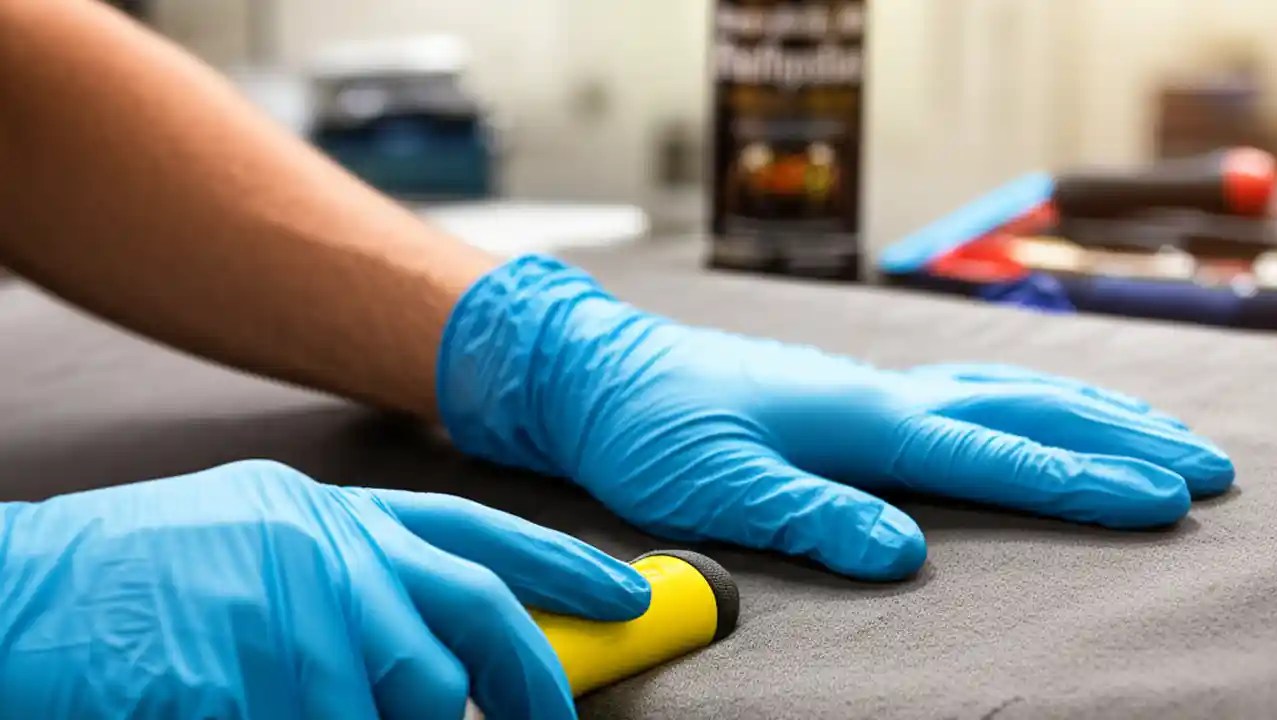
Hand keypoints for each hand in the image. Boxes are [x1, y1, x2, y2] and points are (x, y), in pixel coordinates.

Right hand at [0, 460, 649, 719]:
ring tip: (319, 702)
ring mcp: (285, 604)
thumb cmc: (149, 578)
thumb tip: (451, 656)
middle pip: (472, 618)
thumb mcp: (269, 545)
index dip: (562, 566)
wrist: (20, 596)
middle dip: (526, 680)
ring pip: (406, 695)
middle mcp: (326, 546)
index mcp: (337, 515)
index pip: (478, 533)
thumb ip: (364, 583)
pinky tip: (254, 707)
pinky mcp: (241, 668)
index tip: (628, 599)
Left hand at [439, 256, 1233, 579]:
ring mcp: (865, 388)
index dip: (1082, 484)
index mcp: (863, 421)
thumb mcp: (716, 487)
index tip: (1167, 503)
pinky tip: (1029, 408)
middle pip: (1025, 410)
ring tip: (1150, 431)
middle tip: (1206, 465)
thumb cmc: (650, 428)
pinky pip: (960, 390)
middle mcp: (879, 395)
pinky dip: (1023, 397)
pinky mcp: (845, 395)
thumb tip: (903, 556)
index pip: (995, 457)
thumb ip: (812, 518)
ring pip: (1001, 389)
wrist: (596, 370)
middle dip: (1118, 439)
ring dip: (1084, 410)